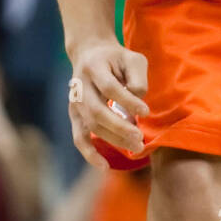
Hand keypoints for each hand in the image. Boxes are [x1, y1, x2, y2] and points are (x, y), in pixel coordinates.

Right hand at [68, 39, 148, 168]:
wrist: (91, 54)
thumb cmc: (117, 59)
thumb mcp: (133, 59)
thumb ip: (138, 79)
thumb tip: (138, 105)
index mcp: (93, 67)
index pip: (109, 88)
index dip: (128, 102)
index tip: (146, 112)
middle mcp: (79, 86)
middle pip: (97, 111)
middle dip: (120, 127)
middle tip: (140, 138)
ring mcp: (74, 102)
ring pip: (91, 126)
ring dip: (113, 139)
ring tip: (136, 147)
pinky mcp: (75, 115)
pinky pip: (79, 138)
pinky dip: (89, 153)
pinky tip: (104, 166)